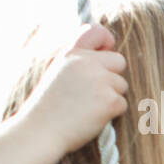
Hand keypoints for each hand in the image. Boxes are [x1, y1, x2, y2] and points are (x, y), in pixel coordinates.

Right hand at [20, 24, 128, 154]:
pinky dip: (111, 113)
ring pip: (121, 85)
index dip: (107, 41)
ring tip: (86, 107)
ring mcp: (99, 80)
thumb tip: (108, 54)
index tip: (106, 50)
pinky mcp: (110, 99)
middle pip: (119, 61)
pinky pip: (122, 103)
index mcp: (71, 54)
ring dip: (110, 97)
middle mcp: (86, 62)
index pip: (97, 31)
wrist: (40, 131)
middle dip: (112, 76)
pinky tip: (91, 117)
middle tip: (93, 92)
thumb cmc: (49, 107)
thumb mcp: (58, 73)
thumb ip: (79, 62)